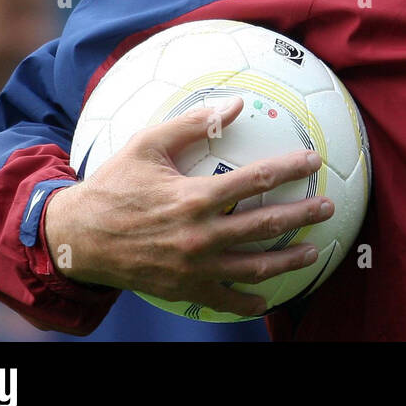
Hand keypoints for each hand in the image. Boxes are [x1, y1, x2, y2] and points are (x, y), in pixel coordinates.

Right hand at [43, 97, 332, 317]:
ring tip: (313, 251)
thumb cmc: (114, 184)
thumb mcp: (148, 144)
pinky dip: (249, 302)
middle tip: (328, 207)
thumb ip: (194, 123)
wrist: (77, 236)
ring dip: (289, 260)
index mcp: (195, 197)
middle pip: (266, 225)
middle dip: (302, 215)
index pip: (256, 180)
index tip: (313, 161)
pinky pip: (224, 299)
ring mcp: (193, 267)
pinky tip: (267, 298)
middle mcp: (199, 235)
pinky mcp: (183, 289)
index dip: (289, 169)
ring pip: (254, 267)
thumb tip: (236, 103)